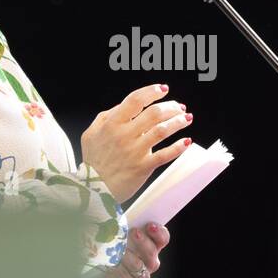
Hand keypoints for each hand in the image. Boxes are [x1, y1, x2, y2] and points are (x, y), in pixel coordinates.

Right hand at [82, 83, 191, 203]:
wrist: (92, 188)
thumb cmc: (93, 160)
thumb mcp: (91, 133)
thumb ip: (107, 116)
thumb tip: (125, 106)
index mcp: (112, 124)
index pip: (135, 100)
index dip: (151, 92)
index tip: (162, 89)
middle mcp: (124, 135)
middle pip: (154, 113)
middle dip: (170, 107)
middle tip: (178, 107)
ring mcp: (134, 151)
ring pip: (162, 131)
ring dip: (177, 122)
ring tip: (186, 118)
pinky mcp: (142, 167)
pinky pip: (164, 155)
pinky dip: (178, 147)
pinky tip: (186, 141)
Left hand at [88, 223, 168, 277]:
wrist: (91, 269)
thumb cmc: (105, 245)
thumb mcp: (115, 229)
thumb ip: (124, 218)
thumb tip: (125, 196)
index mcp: (149, 242)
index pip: (162, 236)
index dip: (159, 231)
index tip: (150, 225)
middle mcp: (149, 257)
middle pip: (154, 249)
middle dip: (145, 241)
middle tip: (134, 232)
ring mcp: (142, 271)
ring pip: (145, 262)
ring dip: (132, 253)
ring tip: (120, 247)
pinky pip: (134, 273)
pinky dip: (125, 266)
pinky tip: (116, 260)